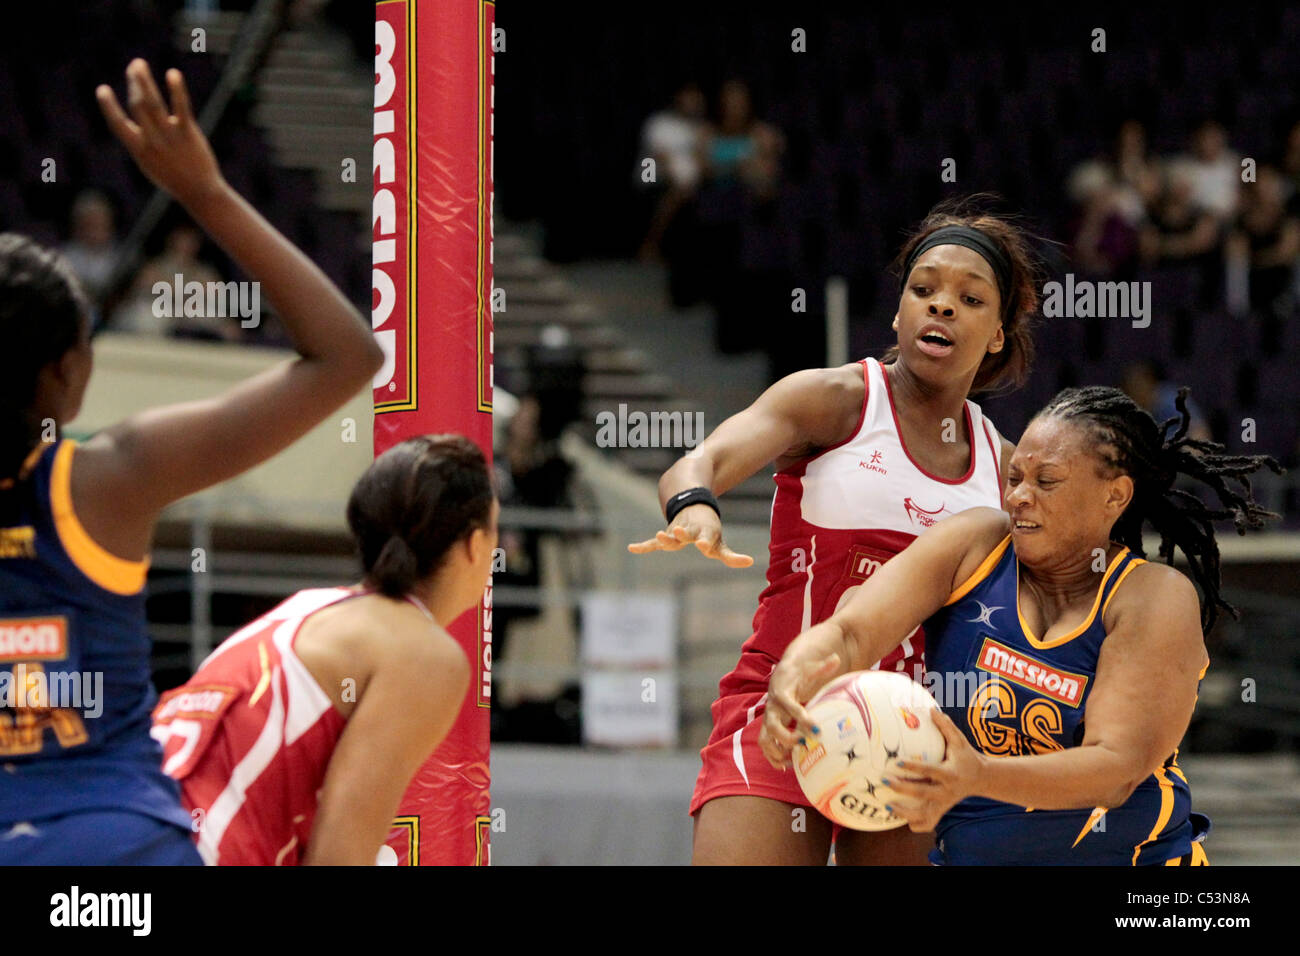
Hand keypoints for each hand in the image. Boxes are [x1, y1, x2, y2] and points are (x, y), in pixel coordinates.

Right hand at [96, 59, 224, 207]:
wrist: (200, 193)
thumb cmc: (173, 177)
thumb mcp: (150, 163)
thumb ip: (140, 141)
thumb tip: (136, 120)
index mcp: (139, 150)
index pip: (118, 124)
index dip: (108, 106)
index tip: (102, 89)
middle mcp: (152, 142)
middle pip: (138, 106)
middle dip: (134, 83)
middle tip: (134, 65)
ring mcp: (170, 137)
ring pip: (154, 104)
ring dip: (145, 81)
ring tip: (139, 64)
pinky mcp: (189, 134)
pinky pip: (181, 108)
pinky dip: (176, 90)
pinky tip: (172, 74)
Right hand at [627, 503, 752, 567]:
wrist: (693, 507)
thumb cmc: (709, 531)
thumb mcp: (721, 545)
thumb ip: (732, 557)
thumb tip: (751, 562)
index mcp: (706, 532)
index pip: (707, 539)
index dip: (705, 542)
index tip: (703, 546)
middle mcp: (691, 530)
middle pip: (686, 534)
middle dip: (682, 534)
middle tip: (678, 533)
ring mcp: (678, 531)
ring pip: (670, 536)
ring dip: (665, 538)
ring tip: (658, 536)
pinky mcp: (668, 534)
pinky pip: (653, 543)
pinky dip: (644, 546)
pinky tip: (632, 548)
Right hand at [758, 646, 840, 769]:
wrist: (782, 679)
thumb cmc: (799, 676)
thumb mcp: (810, 670)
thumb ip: (823, 667)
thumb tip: (836, 658)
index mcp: (782, 694)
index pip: (789, 706)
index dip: (801, 717)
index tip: (816, 728)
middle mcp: (772, 708)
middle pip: (772, 726)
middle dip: (787, 738)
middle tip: (805, 743)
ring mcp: (768, 720)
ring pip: (764, 739)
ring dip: (777, 751)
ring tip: (792, 760)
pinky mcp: (768, 730)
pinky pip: (766, 747)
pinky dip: (773, 758)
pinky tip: (786, 766)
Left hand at [880, 708, 982, 832]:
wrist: (982, 779)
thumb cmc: (967, 756)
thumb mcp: (960, 741)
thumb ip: (946, 726)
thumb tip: (930, 708)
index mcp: (951, 773)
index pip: (930, 770)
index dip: (914, 767)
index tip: (898, 761)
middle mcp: (947, 791)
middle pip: (923, 793)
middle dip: (903, 788)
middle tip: (884, 780)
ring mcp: (944, 803)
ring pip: (925, 814)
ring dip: (906, 812)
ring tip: (887, 805)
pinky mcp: (942, 811)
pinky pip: (929, 822)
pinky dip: (917, 824)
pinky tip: (901, 819)